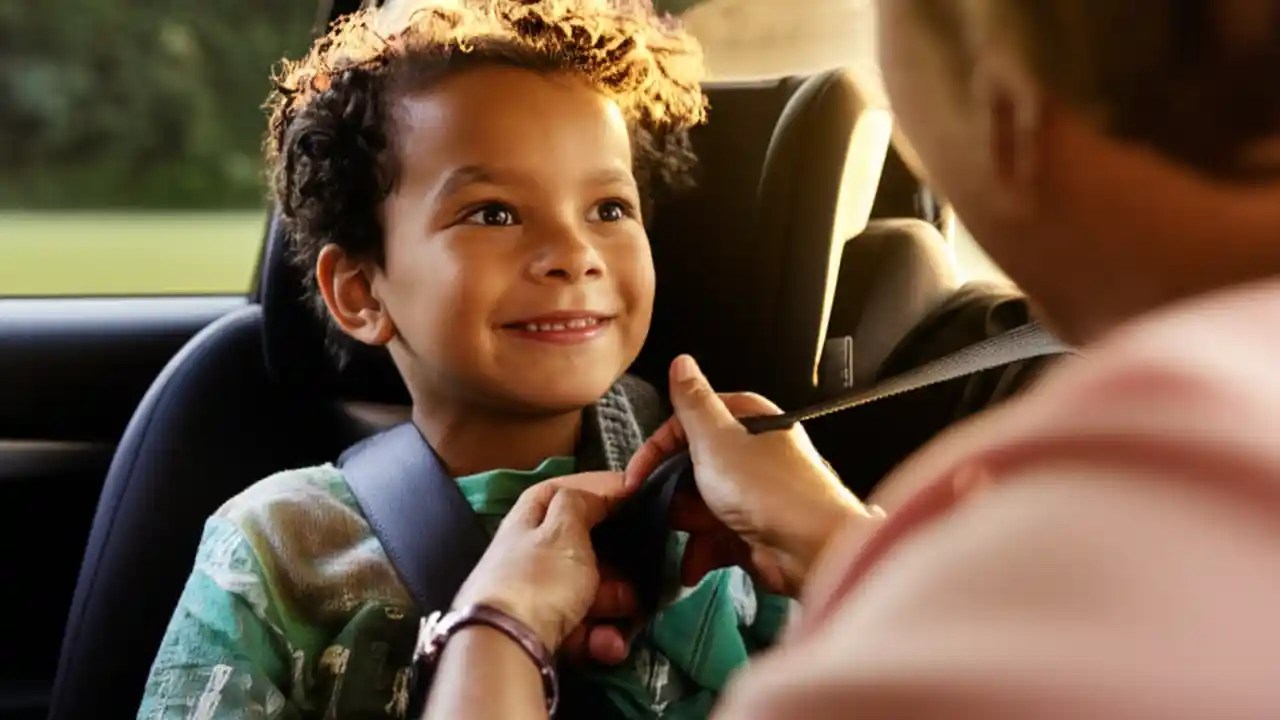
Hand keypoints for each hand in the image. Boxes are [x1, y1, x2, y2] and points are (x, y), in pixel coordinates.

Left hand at [451, 472, 636, 660]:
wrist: (504, 648)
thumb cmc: (539, 578)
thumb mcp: (563, 530)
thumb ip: (579, 503)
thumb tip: (591, 493)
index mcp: (528, 521)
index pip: (560, 491)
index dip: (596, 487)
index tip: (633, 490)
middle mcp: (529, 556)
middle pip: (582, 547)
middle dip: (618, 561)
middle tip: (645, 566)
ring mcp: (535, 597)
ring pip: (587, 592)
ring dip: (615, 602)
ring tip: (634, 613)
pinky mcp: (543, 634)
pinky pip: (580, 628)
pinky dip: (599, 636)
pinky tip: (610, 644)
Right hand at [626, 356, 881, 595]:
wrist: (812, 551)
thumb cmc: (764, 488)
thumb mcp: (717, 438)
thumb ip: (692, 403)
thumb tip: (681, 360)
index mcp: (748, 421)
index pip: (690, 423)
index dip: (658, 447)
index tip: (635, 475)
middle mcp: (752, 454)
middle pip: (693, 466)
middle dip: (670, 491)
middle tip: (652, 508)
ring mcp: (753, 495)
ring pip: (701, 504)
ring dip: (684, 525)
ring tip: (675, 539)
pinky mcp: (754, 532)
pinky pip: (716, 537)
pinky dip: (701, 552)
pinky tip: (689, 567)